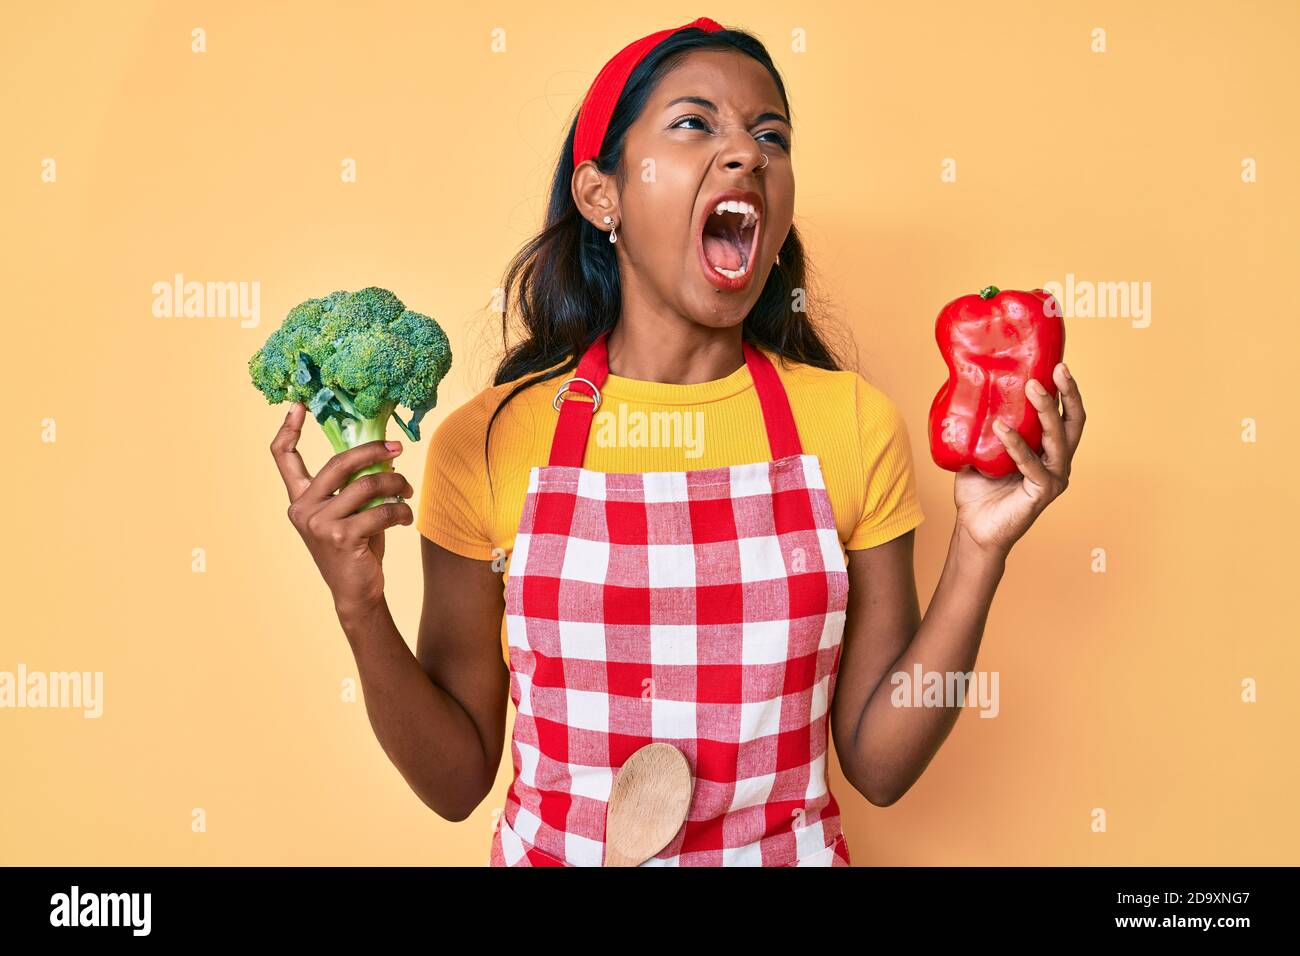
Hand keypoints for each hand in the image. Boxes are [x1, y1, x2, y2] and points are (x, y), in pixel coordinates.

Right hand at [270, 402, 414, 615]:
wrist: (356, 592)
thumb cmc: (356, 547)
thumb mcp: (350, 512)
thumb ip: (354, 485)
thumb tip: (383, 452)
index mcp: (300, 499)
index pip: (283, 458)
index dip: (288, 429)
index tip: (298, 405)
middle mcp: (303, 509)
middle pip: (340, 462)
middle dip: (373, 451)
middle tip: (398, 449)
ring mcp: (319, 523)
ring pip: (368, 486)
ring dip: (396, 486)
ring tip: (407, 493)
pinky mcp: (341, 537)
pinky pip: (381, 511)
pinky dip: (401, 511)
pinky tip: (406, 517)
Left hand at [953, 362, 1085, 555]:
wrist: (974, 527)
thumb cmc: (979, 489)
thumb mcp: (980, 448)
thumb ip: (982, 425)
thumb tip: (967, 390)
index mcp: (1047, 449)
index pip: (1064, 415)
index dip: (1065, 390)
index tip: (1058, 363)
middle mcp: (1057, 461)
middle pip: (1072, 422)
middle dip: (1067, 393)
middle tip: (1057, 369)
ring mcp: (1053, 477)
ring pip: (1058, 439)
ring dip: (1045, 411)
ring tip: (1031, 387)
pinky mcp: (1042, 493)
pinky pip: (1032, 464)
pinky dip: (1016, 445)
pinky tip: (1001, 428)